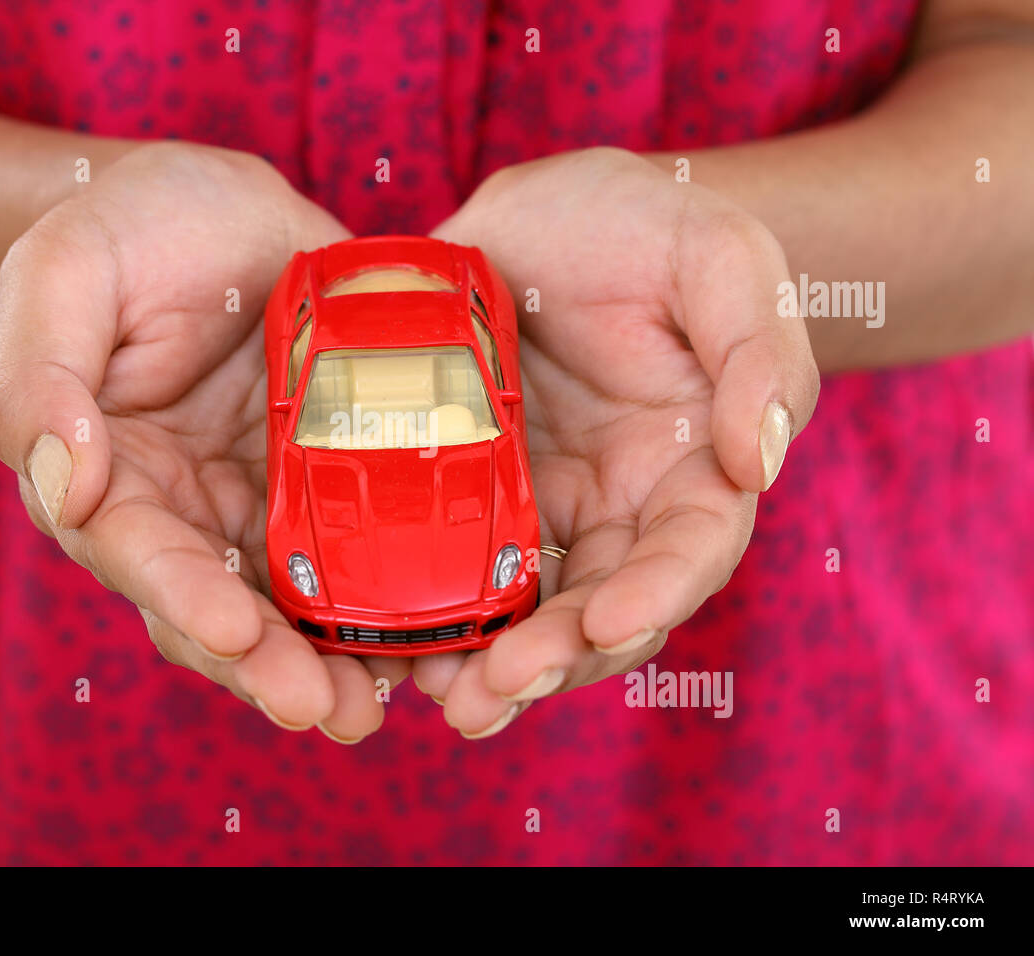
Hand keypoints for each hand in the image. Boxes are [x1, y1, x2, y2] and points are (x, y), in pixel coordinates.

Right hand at [0, 143, 406, 741]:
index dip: (181, 596)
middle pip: (218, 610)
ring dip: (335, 662)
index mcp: (109, 477)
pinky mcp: (335, 489)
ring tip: (382, 702)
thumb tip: (61, 483)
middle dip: (269, 666)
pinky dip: (392, 602)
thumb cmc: (135, 227)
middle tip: (331, 711)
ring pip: (294, 607)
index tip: (234, 632)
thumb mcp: (69, 269)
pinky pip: (362, 558)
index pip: (136, 552)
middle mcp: (186, 513)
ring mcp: (264, 508)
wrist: (231, 211)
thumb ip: (41, 373)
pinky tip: (437, 639)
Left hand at [420, 147, 819, 737]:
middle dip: (553, 658)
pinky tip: (388, 648)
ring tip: (442, 699)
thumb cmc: (645, 224)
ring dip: (487, 666)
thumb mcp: (718, 256)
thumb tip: (758, 460)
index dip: (653, 595)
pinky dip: (428, 617)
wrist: (541, 218)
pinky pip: (449, 571)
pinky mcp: (464, 501)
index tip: (605, 622)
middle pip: (597, 610)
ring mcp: (536, 513)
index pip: (687, 551)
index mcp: (691, 469)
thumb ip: (759, 348)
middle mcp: (616, 511)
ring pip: (522, 611)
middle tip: (491, 693)